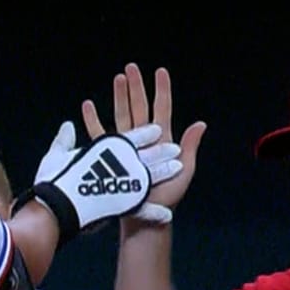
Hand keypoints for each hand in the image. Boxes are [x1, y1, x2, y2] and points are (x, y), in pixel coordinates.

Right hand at [81, 63, 204, 224]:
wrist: (144, 222)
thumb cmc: (164, 201)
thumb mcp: (182, 173)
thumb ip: (189, 148)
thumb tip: (200, 124)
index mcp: (161, 142)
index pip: (162, 109)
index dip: (162, 90)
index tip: (160, 71)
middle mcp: (144, 141)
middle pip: (139, 107)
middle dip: (136, 87)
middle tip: (132, 67)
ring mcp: (126, 148)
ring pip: (122, 116)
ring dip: (119, 97)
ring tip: (116, 78)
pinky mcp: (110, 158)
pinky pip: (100, 135)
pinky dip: (93, 120)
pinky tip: (89, 106)